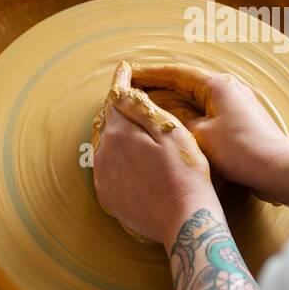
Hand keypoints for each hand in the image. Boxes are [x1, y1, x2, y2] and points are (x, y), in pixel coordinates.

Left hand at [92, 61, 218, 244]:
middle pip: (107, 121)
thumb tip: (121, 88)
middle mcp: (103, 153)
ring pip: (105, 144)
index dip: (122, 82)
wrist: (184, 220)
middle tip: (131, 98)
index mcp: (120, 133)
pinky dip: (116, 158)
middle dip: (117, 108)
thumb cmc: (185, 174)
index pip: (115, 98)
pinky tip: (133, 160)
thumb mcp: (171, 132)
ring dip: (116, 134)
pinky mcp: (107, 196)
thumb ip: (142, 108)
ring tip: (134, 129)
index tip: (125, 69)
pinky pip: (106, 168)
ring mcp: (103, 177)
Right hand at [128, 63, 288, 193]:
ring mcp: (235, 106)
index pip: (177, 73)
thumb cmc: (241, 149)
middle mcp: (227, 90)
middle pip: (185, 85)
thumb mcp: (200, 135)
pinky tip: (173, 129)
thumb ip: (177, 123)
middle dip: (158, 89)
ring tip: (146, 110)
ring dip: (172, 105)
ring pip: (195, 102)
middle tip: (132, 93)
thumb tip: (164, 119)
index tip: (130, 74)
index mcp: (217, 85)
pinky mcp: (239, 123)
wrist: (278, 169)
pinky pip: (206, 115)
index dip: (151, 74)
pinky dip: (187, 119)